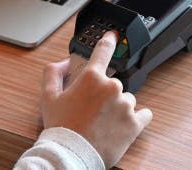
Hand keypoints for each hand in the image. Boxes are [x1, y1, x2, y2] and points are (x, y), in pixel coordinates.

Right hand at [41, 31, 151, 167]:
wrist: (72, 155)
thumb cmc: (60, 128)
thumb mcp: (47, 97)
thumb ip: (53, 73)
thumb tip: (64, 62)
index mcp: (91, 77)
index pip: (103, 50)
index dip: (109, 40)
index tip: (114, 36)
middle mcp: (111, 87)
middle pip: (114, 84)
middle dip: (105, 94)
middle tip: (92, 110)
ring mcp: (125, 105)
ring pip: (127, 100)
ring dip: (118, 107)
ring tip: (103, 122)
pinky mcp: (135, 124)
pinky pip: (144, 114)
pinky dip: (136, 118)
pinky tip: (123, 124)